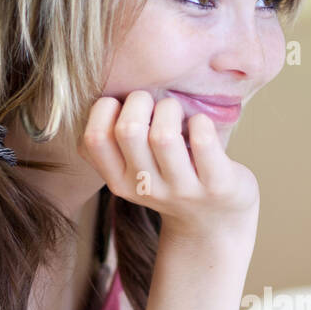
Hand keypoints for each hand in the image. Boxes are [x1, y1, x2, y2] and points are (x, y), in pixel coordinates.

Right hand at [78, 90, 259, 240]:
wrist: (216, 224)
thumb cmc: (174, 179)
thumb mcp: (137, 170)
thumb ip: (119, 141)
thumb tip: (110, 85)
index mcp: (120, 181)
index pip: (93, 139)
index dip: (104, 109)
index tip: (123, 106)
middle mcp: (147, 188)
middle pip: (128, 130)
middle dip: (140, 100)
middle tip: (154, 103)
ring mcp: (182, 190)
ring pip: (163, 135)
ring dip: (170, 109)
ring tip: (178, 113)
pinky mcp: (216, 186)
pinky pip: (203, 141)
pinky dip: (201, 122)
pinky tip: (201, 125)